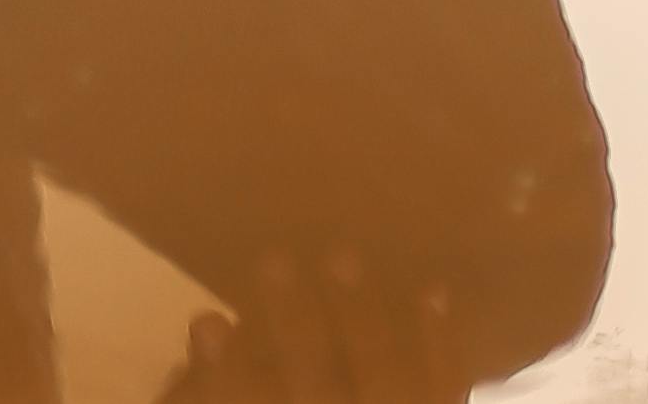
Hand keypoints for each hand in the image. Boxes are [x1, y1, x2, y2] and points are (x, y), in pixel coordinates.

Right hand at [172, 252, 457, 402]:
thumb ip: (218, 393)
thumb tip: (202, 350)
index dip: (227, 376)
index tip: (206, 320)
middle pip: (320, 389)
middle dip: (298, 330)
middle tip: (274, 261)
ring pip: (384, 380)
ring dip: (363, 319)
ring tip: (341, 257)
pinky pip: (445, 391)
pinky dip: (440, 345)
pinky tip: (432, 292)